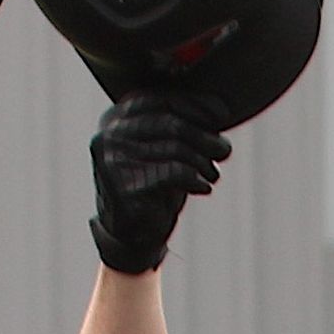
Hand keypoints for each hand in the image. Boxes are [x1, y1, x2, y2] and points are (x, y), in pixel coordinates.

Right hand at [89, 95, 229, 275]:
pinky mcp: (123, 186)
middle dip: (204, 136)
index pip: (161, 100)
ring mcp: (113, 160)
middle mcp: (109, 134)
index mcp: (116, 116)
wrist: (132, 233)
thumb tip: (222, 110)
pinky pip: (172, 173)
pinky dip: (195, 179)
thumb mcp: (165, 146)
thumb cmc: (154, 183)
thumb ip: (182, 124)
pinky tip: (204, 187)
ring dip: (202, 161)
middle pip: (170, 124)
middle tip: (224, 150)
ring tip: (213, 174)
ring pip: (174, 148)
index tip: (223, 114)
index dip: (195, 104)